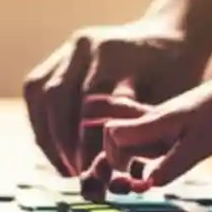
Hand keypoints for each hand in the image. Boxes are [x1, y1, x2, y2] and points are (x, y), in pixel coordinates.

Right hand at [23, 20, 210, 176]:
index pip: (86, 104)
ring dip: (46, 134)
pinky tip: (56, 148)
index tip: (90, 174)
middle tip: (75, 174)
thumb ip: (137, 130)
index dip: (84, 144)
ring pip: (39, 92)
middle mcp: (85, 44)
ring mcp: (68, 47)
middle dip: (61, 142)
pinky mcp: (58, 56)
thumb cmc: (176, 76)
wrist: (170, 37)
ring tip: (64, 166)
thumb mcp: (168, 101)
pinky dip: (41, 122)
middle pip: (56, 96)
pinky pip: (36, 90)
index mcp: (114, 52)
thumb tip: (108, 172)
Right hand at [79, 80, 211, 198]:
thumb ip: (172, 165)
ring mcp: (157, 127)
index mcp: (153, 123)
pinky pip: (145, 147)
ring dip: (127, 165)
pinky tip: (157, 172)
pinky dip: (143, 162)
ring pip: (128, 145)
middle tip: (127, 185)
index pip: (113, 134)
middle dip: (112, 164)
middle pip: (113, 140)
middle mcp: (149, 124)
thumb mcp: (199, 145)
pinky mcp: (167, 132)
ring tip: (139, 184)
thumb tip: (146, 184)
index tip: (129, 176)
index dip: (113, 157)